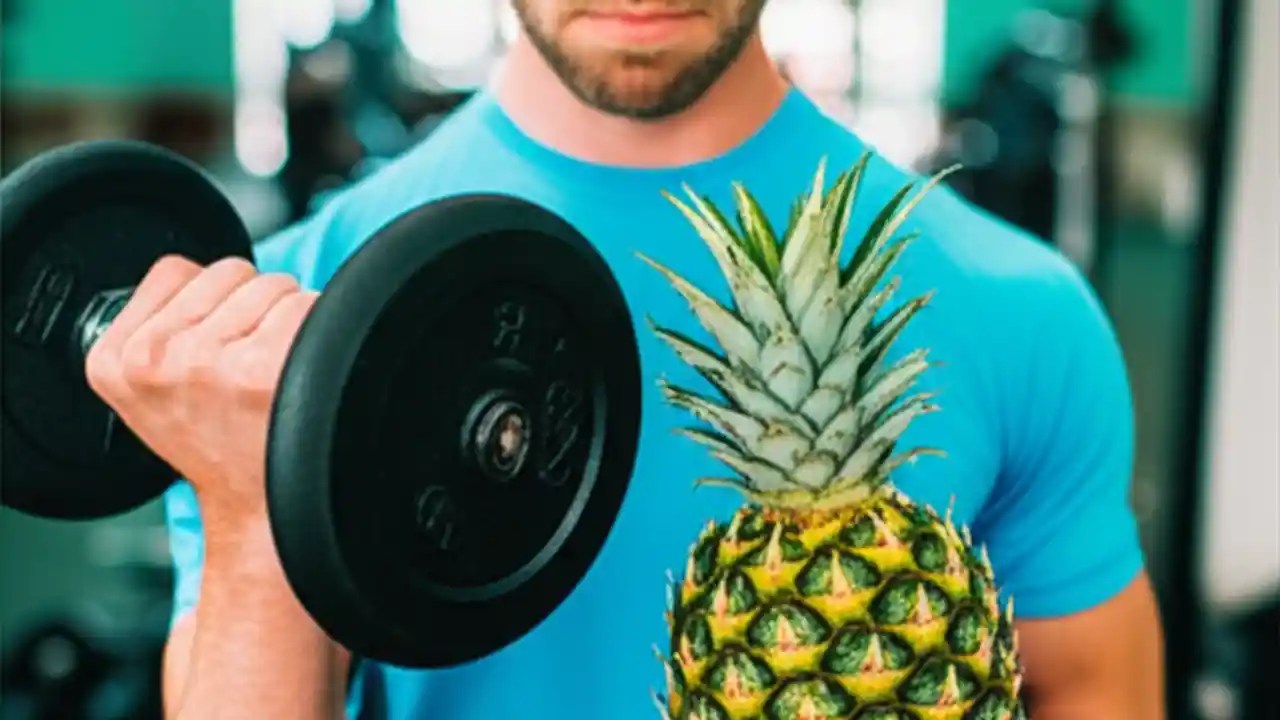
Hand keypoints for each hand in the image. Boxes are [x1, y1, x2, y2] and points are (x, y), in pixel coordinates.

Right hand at [85, 255, 316, 528]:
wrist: (261, 508)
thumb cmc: (220, 443)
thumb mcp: (153, 385)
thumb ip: (163, 321)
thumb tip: (205, 272)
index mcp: (116, 360)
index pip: (175, 270)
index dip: (212, 300)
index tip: (217, 345)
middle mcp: (154, 359)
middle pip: (231, 271)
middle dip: (253, 307)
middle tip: (251, 365)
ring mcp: (206, 363)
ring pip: (274, 284)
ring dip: (288, 319)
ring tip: (276, 374)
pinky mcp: (259, 369)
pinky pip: (307, 305)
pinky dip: (320, 332)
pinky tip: (302, 375)